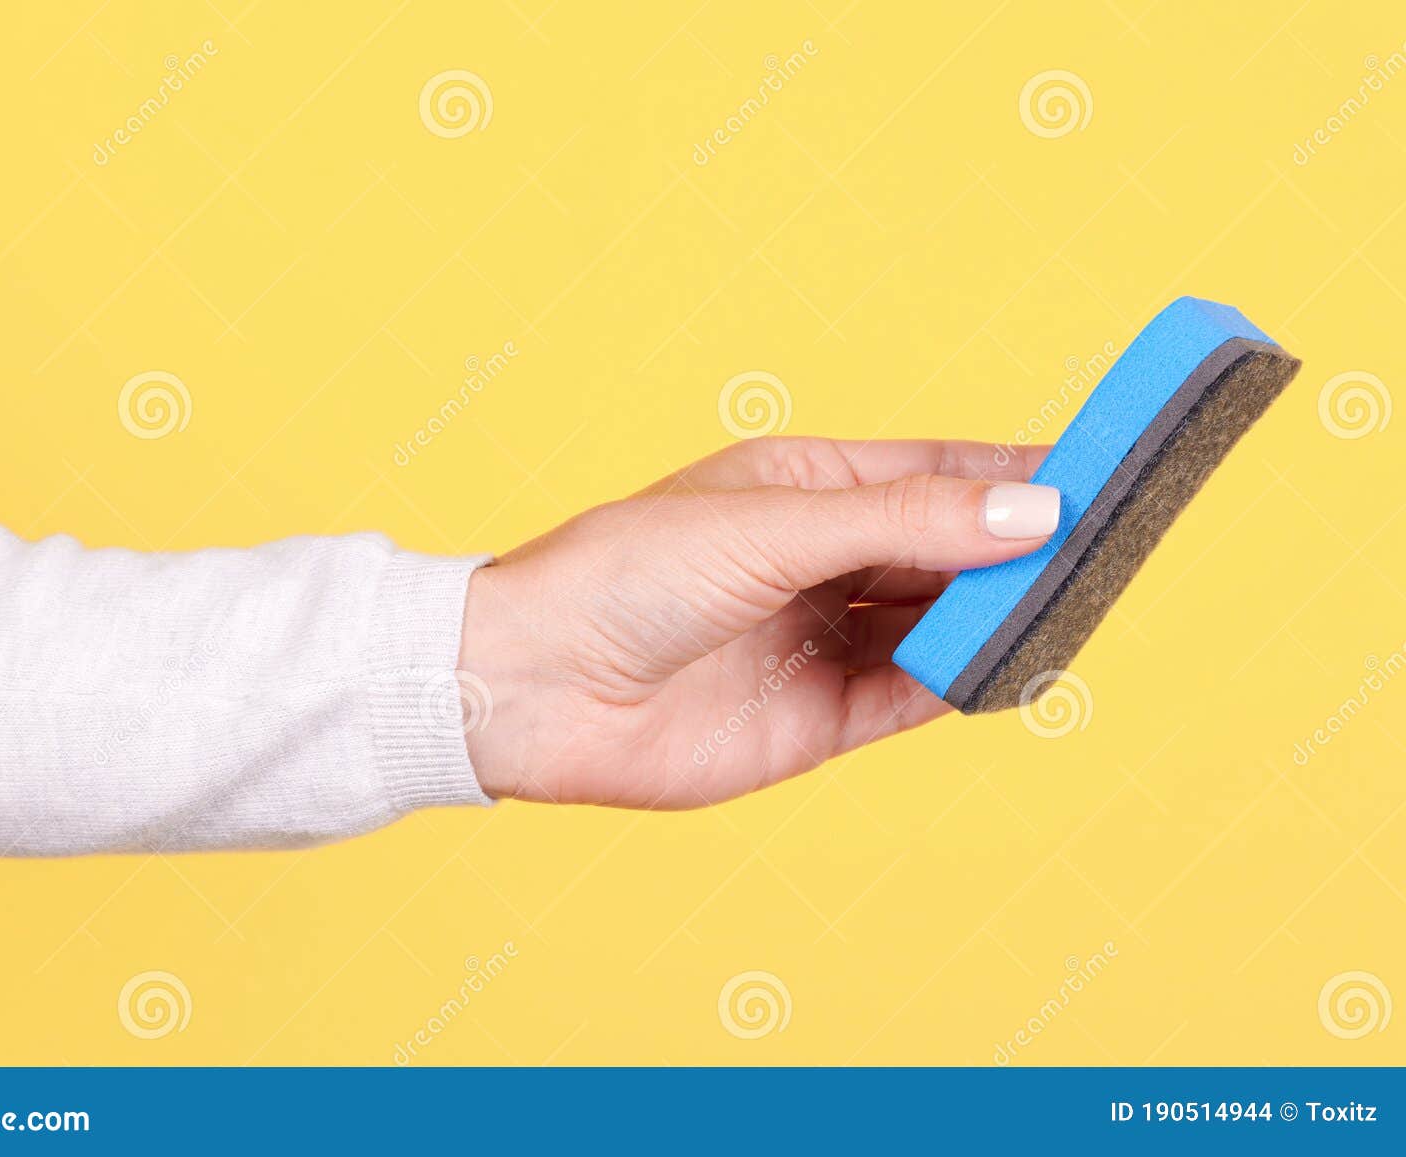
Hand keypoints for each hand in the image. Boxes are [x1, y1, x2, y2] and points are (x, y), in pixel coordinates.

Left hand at [458, 437, 1056, 808]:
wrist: (534, 689)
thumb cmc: (626, 574)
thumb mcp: (772, 527)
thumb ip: (903, 522)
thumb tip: (1033, 507)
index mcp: (806, 489)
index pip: (938, 472)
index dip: (1021, 471)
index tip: (1113, 464)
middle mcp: (822, 562)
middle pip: (950, 551)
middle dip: (1025, 546)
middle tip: (1119, 540)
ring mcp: (823, 640)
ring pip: (942, 623)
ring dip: (1006, 615)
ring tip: (1083, 601)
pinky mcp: (820, 718)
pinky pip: (916, 695)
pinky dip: (969, 682)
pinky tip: (1018, 665)